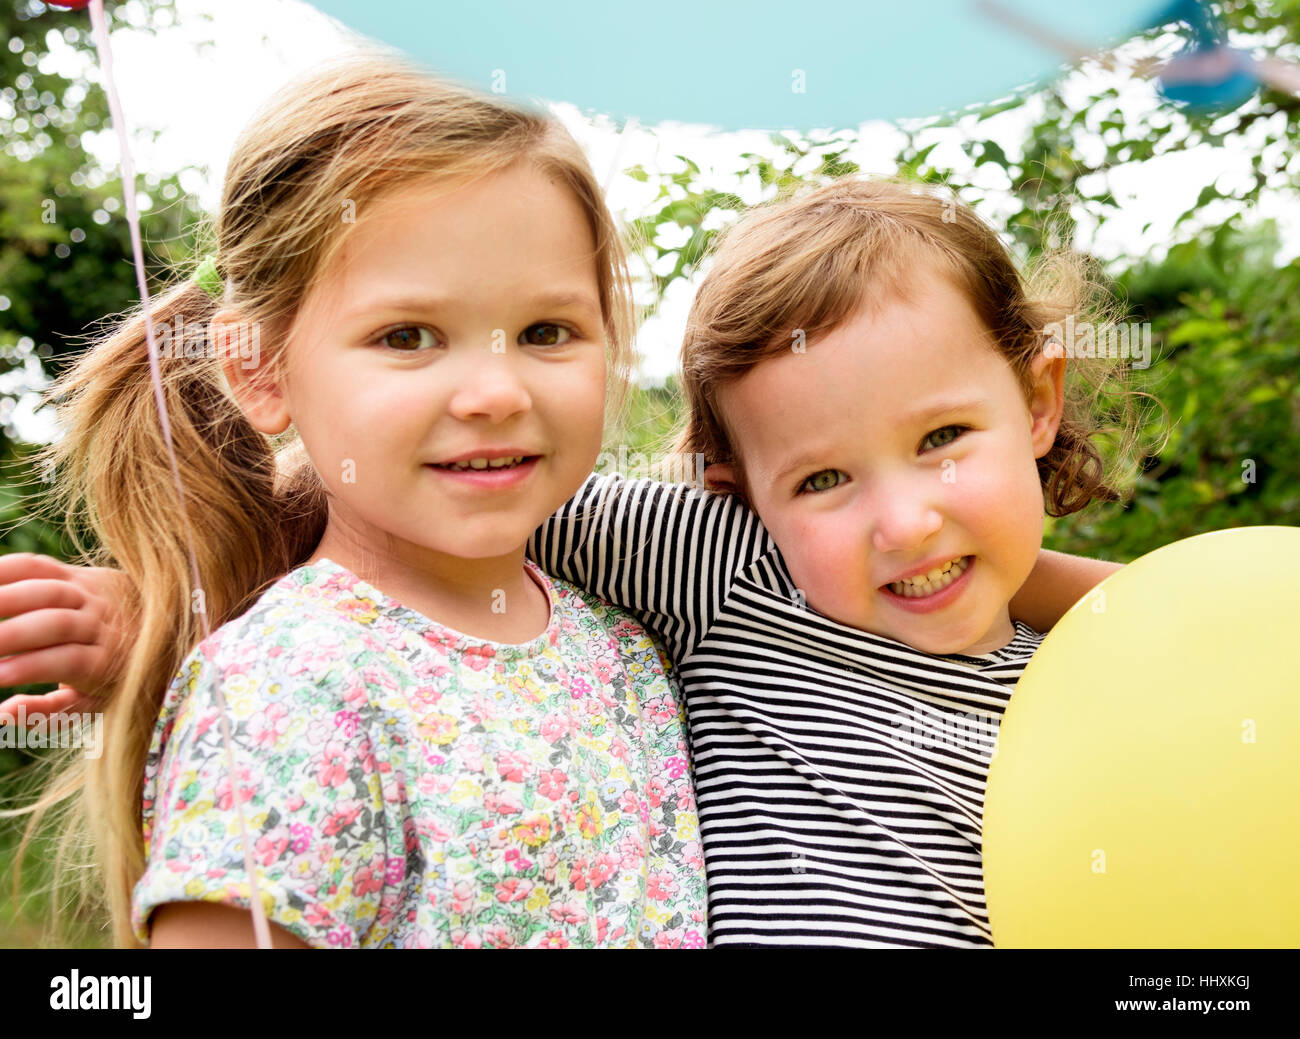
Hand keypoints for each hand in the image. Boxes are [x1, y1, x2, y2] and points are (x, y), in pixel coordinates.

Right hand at [0, 553, 129, 718]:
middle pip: (58, 624)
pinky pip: (42, 566)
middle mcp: (103, 625)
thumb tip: (1, 712)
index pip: (67, 662)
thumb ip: (43, 712)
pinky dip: (8, 569)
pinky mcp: (80, 574)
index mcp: (107, 662)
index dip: (28, 668)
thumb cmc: (110, 680)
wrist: (159, 632)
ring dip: (5, 599)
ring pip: (50, 591)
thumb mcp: (85, 706)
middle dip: (10, 634)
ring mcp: (93, 596)